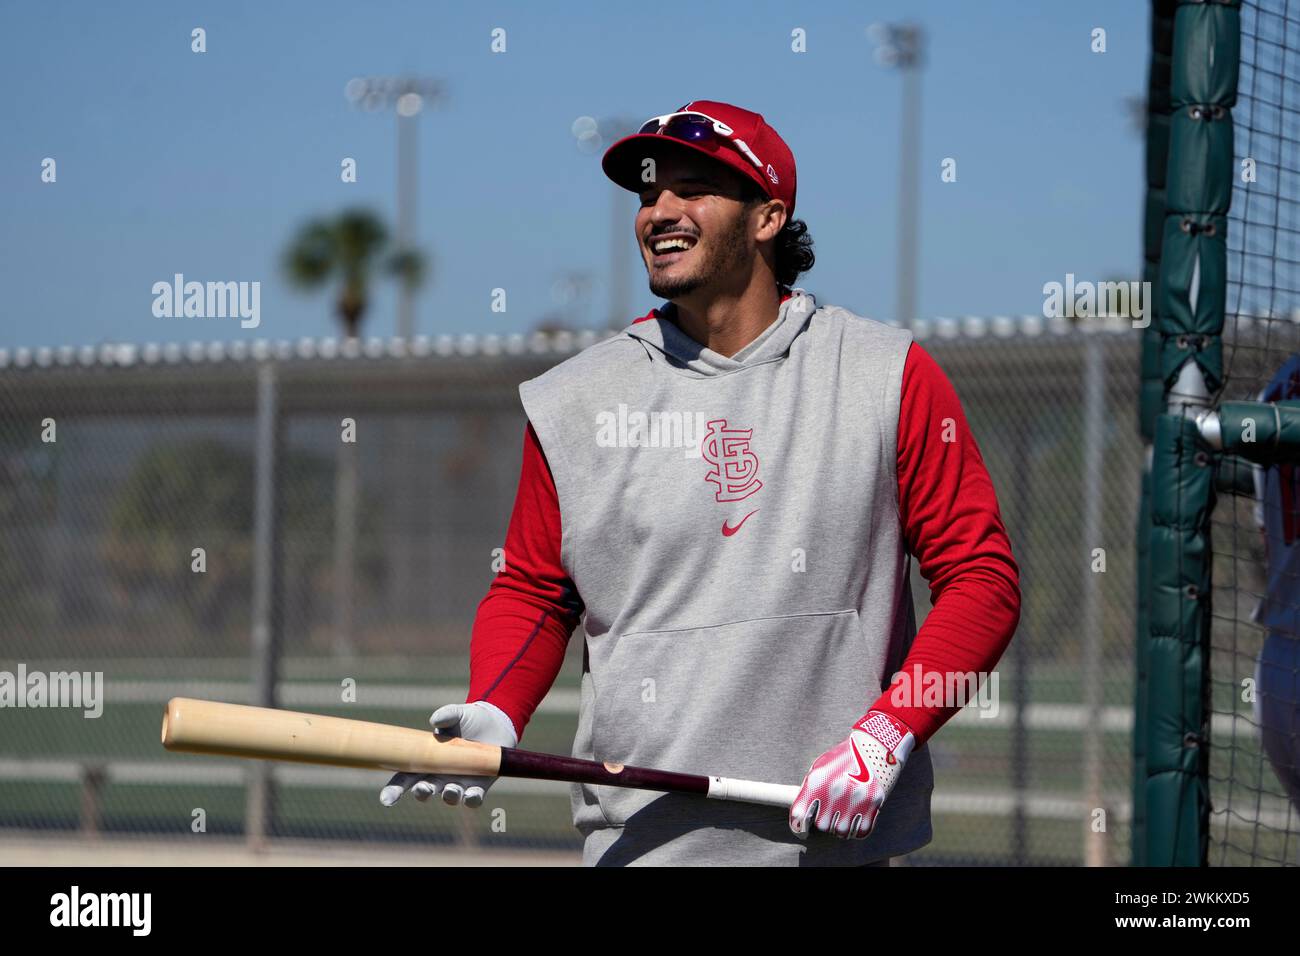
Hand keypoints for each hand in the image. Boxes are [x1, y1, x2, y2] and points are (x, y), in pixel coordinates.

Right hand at [379, 700, 517, 808]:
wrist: (496, 724)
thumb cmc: (469, 719)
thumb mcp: (457, 714)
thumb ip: (447, 715)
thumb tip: (435, 719)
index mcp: (427, 760)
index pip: (405, 778)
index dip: (394, 790)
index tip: (386, 799)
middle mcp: (439, 776)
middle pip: (424, 791)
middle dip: (422, 793)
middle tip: (422, 789)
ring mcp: (459, 783)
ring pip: (449, 797)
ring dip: (449, 795)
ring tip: (451, 789)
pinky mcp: (479, 786)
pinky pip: (472, 799)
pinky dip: (471, 798)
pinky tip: (472, 793)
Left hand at [788, 710, 914, 838]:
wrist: (875, 745)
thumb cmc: (844, 757)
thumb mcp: (821, 766)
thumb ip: (810, 789)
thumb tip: (803, 813)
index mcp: (817, 780)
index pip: (800, 815)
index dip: (798, 826)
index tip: (801, 829)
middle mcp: (835, 791)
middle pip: (822, 825)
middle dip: (823, 821)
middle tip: (829, 813)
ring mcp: (855, 798)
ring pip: (841, 831)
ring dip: (839, 827)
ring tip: (842, 815)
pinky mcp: (874, 803)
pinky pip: (861, 831)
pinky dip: (856, 830)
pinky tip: (855, 820)